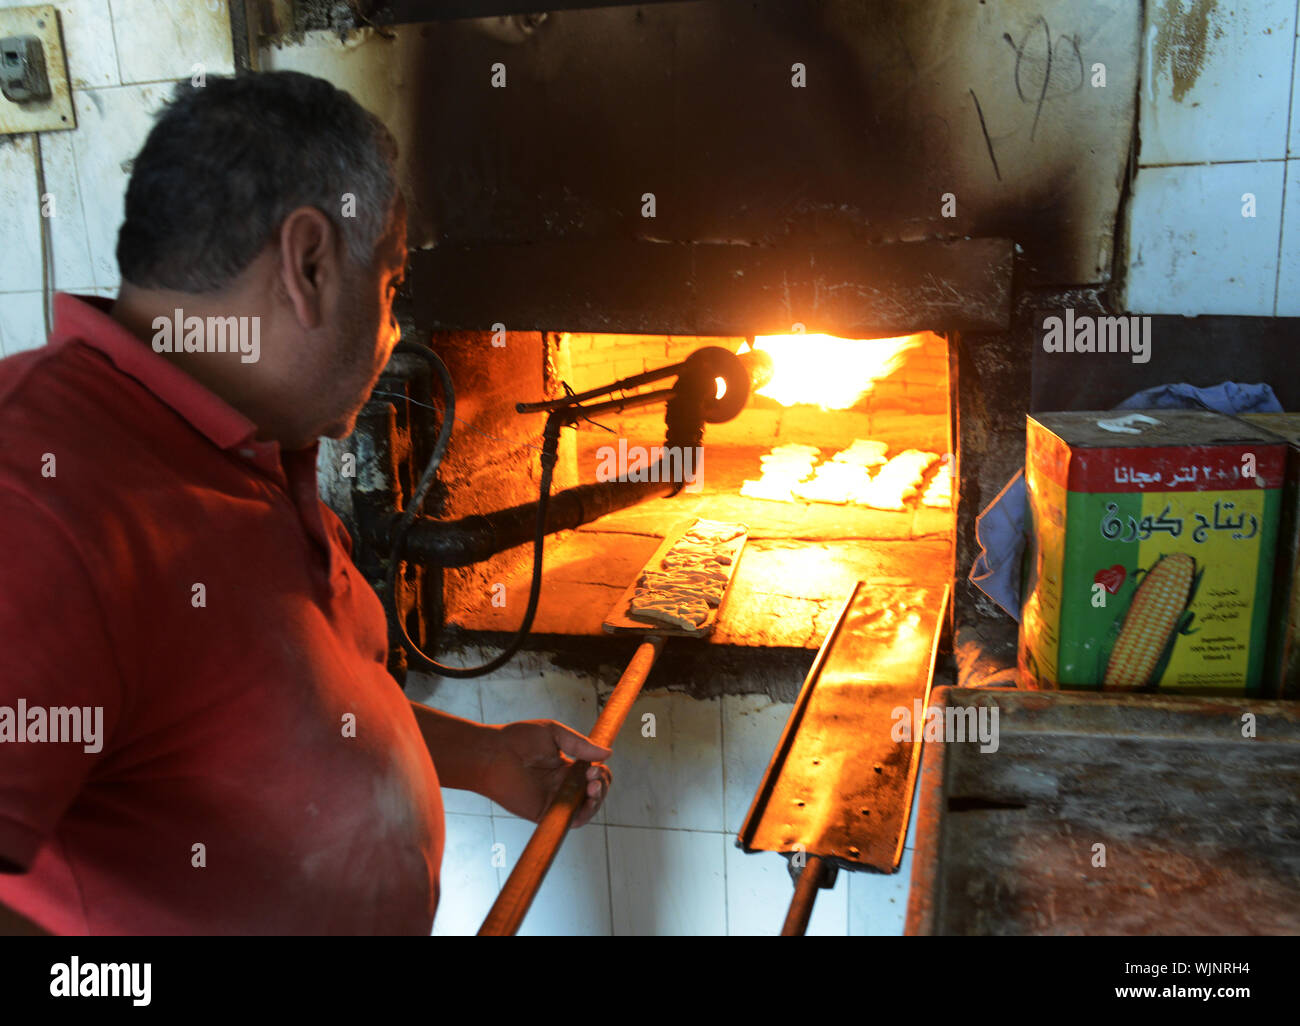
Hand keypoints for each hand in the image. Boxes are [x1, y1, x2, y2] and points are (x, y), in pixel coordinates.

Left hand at [483, 720, 612, 827]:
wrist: (492, 754)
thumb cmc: (517, 740)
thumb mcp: (555, 734)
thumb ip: (580, 745)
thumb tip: (608, 753)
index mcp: (565, 768)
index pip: (593, 775)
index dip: (601, 772)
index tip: (595, 765)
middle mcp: (561, 786)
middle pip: (594, 793)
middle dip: (603, 784)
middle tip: (594, 773)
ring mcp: (554, 801)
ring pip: (587, 808)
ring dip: (598, 799)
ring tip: (593, 785)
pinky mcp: (544, 813)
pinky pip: (570, 821)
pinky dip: (584, 814)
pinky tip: (587, 799)